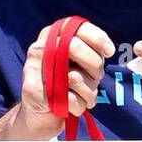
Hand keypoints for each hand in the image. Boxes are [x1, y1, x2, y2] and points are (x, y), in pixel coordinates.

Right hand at [18, 21, 114, 136]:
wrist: (40, 115)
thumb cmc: (66, 85)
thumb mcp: (81, 63)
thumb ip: (92, 50)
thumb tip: (108, 48)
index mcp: (52, 35)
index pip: (77, 26)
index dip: (98, 38)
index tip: (109, 52)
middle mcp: (39, 47)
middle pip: (75, 47)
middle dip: (94, 67)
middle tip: (95, 78)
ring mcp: (33, 68)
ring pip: (75, 77)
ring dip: (89, 91)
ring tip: (82, 95)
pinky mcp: (33, 91)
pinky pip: (70, 98)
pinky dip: (79, 106)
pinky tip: (73, 106)